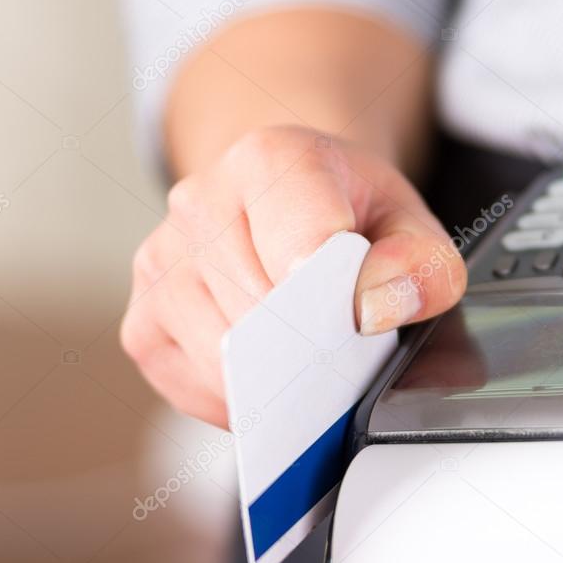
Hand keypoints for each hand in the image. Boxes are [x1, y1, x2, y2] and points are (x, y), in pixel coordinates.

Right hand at [120, 125, 465, 426]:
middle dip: (313, 353)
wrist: (283, 200)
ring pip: (224, 362)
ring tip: (307, 356)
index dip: (337, 301)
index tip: (359, 322)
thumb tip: (376, 308)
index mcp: (269, 161)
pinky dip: (239, 401)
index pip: (303, 247)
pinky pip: (194, 390)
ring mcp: (161, 264)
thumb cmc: (343, 213)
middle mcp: (199, 203)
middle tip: (344, 351)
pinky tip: (266, 373)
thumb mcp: (406, 222)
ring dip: (275, 382)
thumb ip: (420, 262)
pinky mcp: (142, 324)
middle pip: (264, 316)